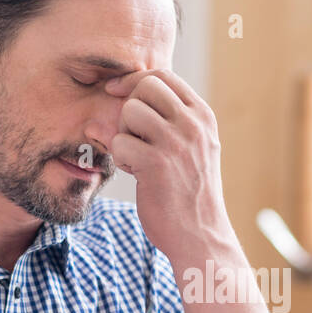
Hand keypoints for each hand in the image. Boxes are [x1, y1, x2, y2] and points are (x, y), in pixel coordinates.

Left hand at [104, 69, 234, 260]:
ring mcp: (176, 142)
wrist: (201, 235)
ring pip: (130, 111)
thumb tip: (108, 103)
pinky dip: (121, 159)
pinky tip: (136, 174)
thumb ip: (162, 123)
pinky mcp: (156, 163)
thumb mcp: (189, 150)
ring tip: (136, 158)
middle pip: (145, 87)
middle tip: (132, 135)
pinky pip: (119, 143)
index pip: (164, 77)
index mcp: (203, 117)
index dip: (134, 80)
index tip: (115, 91)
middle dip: (129, 107)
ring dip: (124, 134)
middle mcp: (193, 125)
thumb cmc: (189, 194)